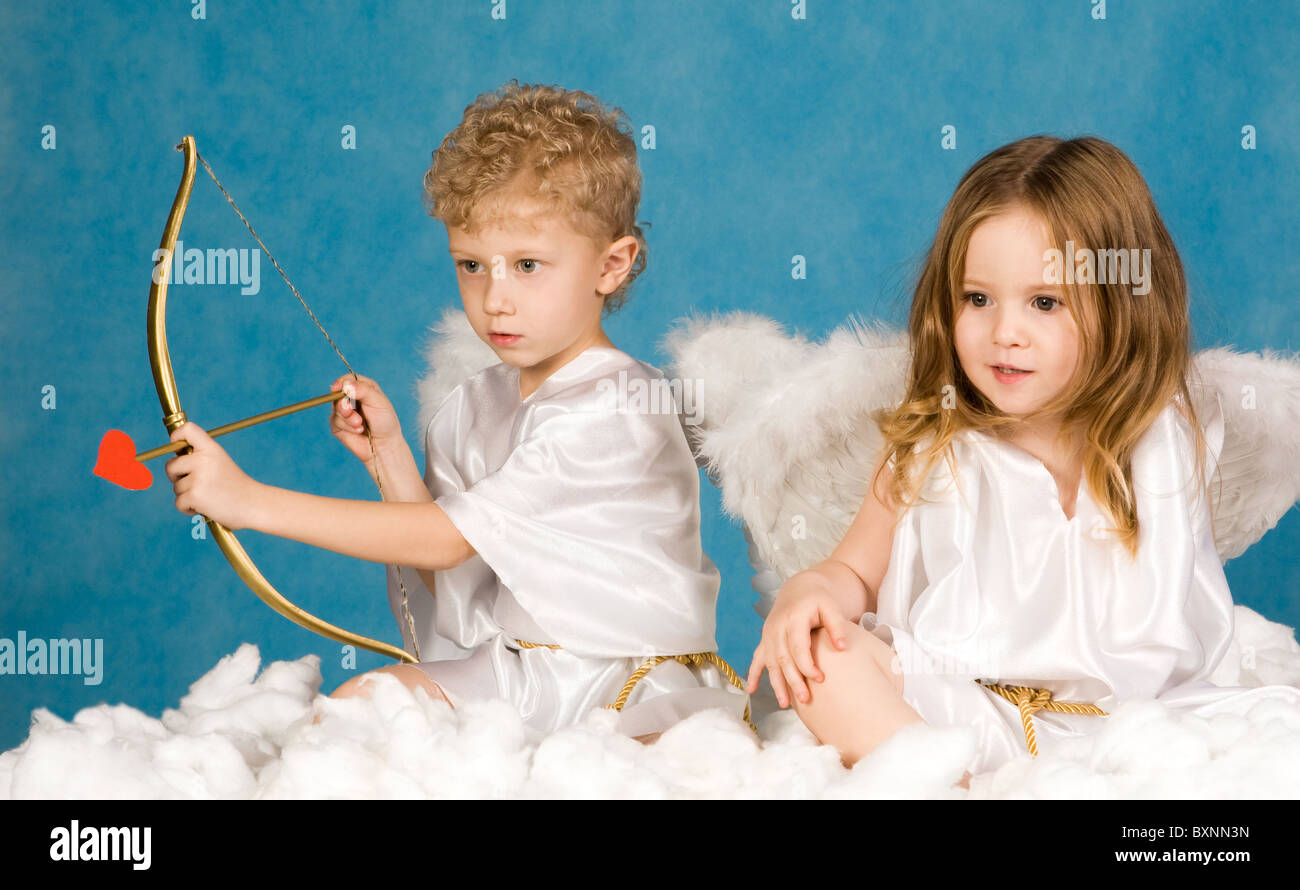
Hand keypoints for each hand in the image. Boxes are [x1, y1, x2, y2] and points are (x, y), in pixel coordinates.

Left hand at [164, 422, 262, 530]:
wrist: (254, 505)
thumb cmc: (236, 486)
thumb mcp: (221, 462)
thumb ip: (201, 457)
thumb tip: (174, 460)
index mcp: (211, 449)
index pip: (187, 430)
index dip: (176, 436)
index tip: (177, 448)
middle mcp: (203, 460)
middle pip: (171, 465)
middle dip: (177, 477)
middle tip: (196, 483)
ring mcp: (198, 478)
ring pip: (176, 487)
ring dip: (187, 495)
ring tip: (208, 496)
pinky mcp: (195, 496)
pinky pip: (178, 502)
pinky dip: (188, 508)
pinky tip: (204, 507)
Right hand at [329, 374, 401, 463]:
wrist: (384, 445)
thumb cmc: (385, 421)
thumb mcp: (378, 402)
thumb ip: (363, 391)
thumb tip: (346, 384)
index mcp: (363, 388)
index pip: (348, 379)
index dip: (341, 383)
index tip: (339, 388)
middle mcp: (352, 398)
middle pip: (337, 393)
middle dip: (344, 404)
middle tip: (351, 412)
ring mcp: (344, 411)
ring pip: (335, 408)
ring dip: (348, 418)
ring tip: (360, 425)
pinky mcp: (338, 425)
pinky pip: (335, 421)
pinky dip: (346, 427)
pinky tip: (358, 430)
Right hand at [745, 575, 858, 708]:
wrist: (799, 589)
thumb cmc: (818, 601)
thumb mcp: (830, 607)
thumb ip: (837, 626)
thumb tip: (843, 648)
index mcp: (794, 618)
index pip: (798, 647)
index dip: (807, 665)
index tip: (820, 679)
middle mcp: (777, 627)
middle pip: (783, 658)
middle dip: (793, 680)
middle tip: (805, 699)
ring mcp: (769, 634)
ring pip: (770, 662)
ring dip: (776, 683)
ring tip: (785, 704)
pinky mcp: (765, 639)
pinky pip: (757, 658)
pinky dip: (753, 674)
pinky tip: (750, 689)